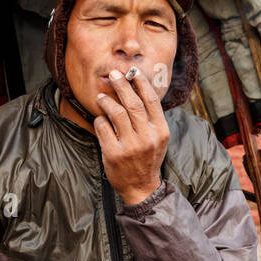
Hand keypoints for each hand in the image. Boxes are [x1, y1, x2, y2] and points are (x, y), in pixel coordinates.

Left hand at [94, 67, 168, 205]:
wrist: (141, 187)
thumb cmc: (147, 159)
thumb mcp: (157, 138)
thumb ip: (150, 118)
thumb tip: (137, 89)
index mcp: (161, 131)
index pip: (151, 100)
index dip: (141, 83)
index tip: (132, 72)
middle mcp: (147, 137)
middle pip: (133, 103)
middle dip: (122, 85)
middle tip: (113, 75)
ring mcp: (130, 146)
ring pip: (116, 113)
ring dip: (107, 101)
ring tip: (102, 97)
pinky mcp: (114, 154)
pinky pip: (103, 128)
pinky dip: (100, 120)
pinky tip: (100, 119)